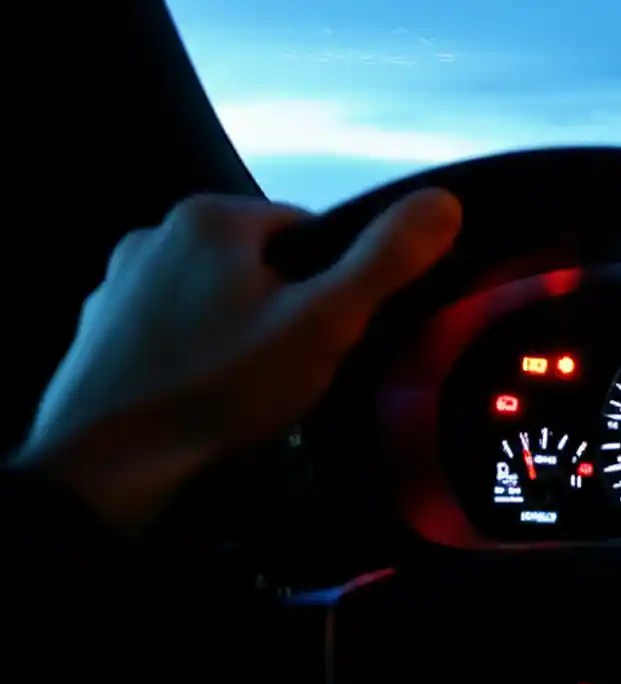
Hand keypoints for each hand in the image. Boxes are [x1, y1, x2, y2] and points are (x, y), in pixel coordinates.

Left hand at [12, 189, 460, 530]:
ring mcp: (118, 284)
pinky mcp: (98, 332)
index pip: (308, 231)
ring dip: (238, 334)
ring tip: (248, 393)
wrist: (105, 466)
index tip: (331, 336)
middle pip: (260, 266)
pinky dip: (193, 357)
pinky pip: (172, 333)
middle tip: (294, 371)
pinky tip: (203, 400)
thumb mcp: (324, 324)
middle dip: (284, 310)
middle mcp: (156, 233)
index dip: (334, 285)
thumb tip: (444, 200)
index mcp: (212, 215)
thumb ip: (385, 261)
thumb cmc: (221, 387)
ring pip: (214, 300)